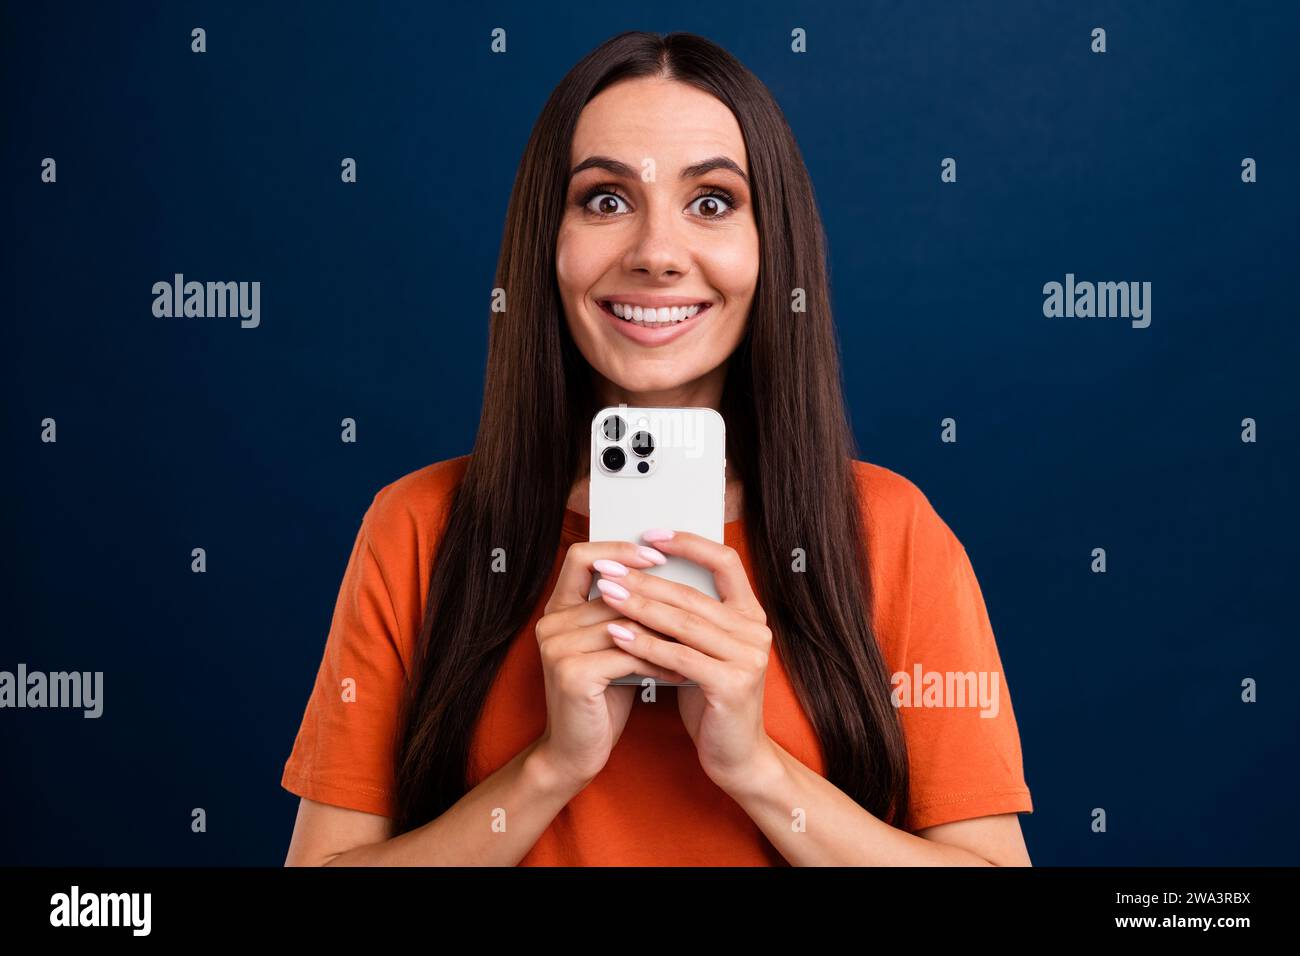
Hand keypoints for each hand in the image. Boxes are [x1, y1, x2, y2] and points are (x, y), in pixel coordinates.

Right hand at [533, 539, 687, 789]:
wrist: (574, 753)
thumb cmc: (600, 698)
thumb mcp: (611, 649)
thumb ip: (625, 616)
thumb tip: (672, 583)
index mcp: (557, 610)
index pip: (582, 557)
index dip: (619, 550)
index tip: (657, 556)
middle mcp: (551, 623)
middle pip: (615, 593)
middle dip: (659, 602)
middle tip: (699, 604)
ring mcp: (558, 648)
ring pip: (628, 624)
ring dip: (666, 636)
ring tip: (696, 643)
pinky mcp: (573, 674)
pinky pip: (630, 656)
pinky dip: (659, 664)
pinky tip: (680, 673)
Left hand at [591, 530, 776, 791]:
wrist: (736, 757)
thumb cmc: (711, 700)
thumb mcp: (702, 650)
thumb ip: (687, 618)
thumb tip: (642, 578)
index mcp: (751, 614)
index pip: (724, 561)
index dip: (688, 543)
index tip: (650, 534)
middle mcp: (755, 630)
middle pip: (693, 593)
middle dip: (645, 578)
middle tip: (608, 567)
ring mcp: (748, 656)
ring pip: (683, 622)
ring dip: (639, 606)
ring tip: (606, 593)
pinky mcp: (733, 683)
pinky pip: (679, 656)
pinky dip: (645, 644)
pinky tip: (617, 634)